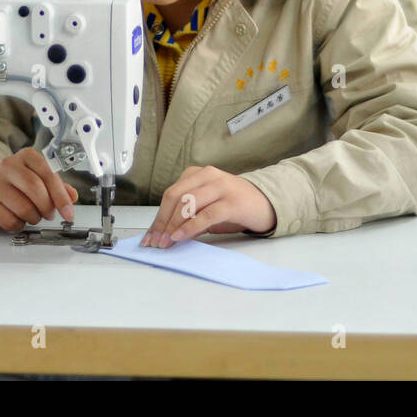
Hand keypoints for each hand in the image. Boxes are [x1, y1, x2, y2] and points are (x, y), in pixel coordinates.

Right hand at [0, 147, 77, 230]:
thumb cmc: (19, 185)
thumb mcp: (39, 179)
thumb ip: (57, 186)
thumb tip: (72, 196)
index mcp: (26, 156)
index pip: (47, 173)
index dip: (61, 195)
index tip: (69, 212)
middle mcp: (8, 165)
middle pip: (35, 188)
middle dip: (47, 207)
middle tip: (50, 214)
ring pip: (24, 208)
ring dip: (34, 218)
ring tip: (33, 215)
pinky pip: (11, 221)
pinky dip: (19, 225)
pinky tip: (17, 218)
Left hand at [141, 166, 275, 247]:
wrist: (266, 203)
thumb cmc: (234, 206)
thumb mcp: (207, 207)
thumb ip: (188, 216)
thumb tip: (165, 234)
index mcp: (198, 174)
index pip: (170, 194)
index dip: (158, 217)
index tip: (150, 236)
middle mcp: (208, 176)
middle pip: (175, 197)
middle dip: (162, 222)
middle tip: (155, 241)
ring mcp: (221, 187)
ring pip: (188, 204)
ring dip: (172, 226)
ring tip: (165, 242)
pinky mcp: (232, 202)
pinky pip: (206, 215)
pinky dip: (190, 227)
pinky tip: (180, 236)